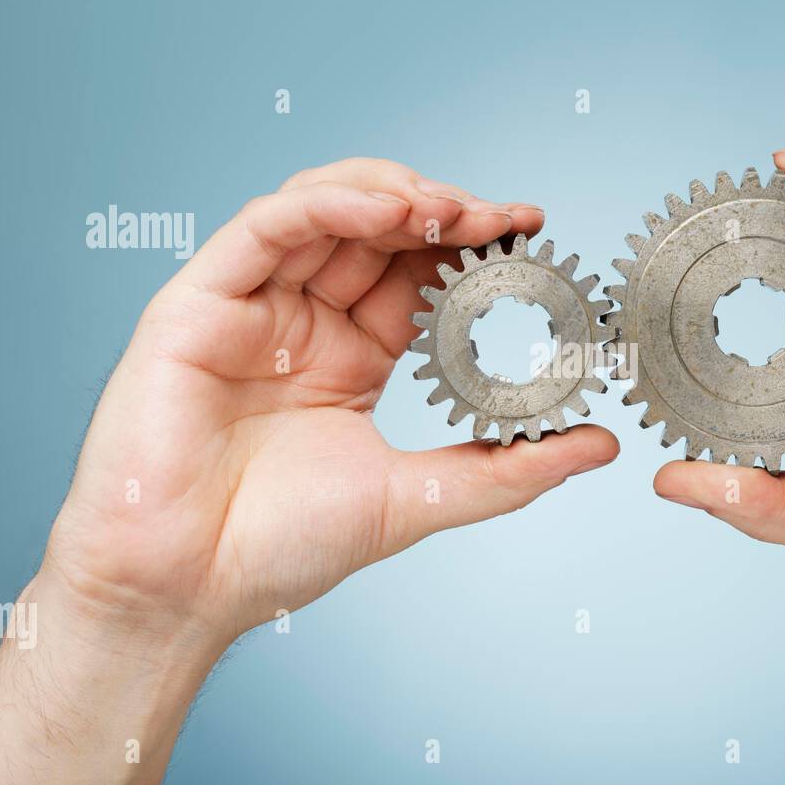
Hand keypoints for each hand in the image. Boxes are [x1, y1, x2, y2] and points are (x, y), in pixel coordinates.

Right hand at [48, 158, 617, 643]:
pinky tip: (387, 206)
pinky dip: (328, 204)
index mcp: (349, 357)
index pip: (416, 274)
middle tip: (502, 217)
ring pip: (322, 210)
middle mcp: (302, 322)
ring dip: (391, 194)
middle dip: (443, 211)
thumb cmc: (279, 549)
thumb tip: (599, 444)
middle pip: (376, 231)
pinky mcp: (197, 303)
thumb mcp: (419, 497)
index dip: (472, 244)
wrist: (185, 590)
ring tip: (452, 209)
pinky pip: (265, 229)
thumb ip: (509, 469)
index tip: (531, 229)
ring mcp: (250, 308)